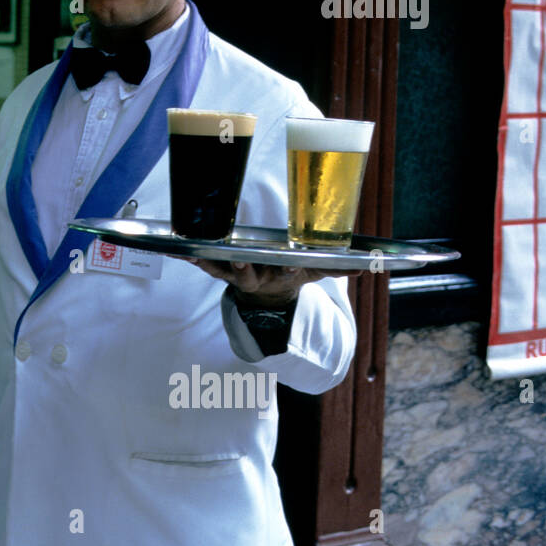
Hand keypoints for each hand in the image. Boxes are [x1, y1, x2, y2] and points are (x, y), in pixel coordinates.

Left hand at [181, 258, 361, 306]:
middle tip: (240, 259)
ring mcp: (234, 275)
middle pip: (248, 274)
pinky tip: (177, 250)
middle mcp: (256, 277)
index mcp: (279, 277)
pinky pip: (202, 263)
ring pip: (221, 270)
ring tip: (196, 253)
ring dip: (209, 262)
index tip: (289, 268)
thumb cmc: (291, 274)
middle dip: (244, 267)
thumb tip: (368, 265)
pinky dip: (188, 257)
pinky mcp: (219, 269)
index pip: (286, 275)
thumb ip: (337, 269)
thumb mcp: (313, 273)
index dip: (287, 273)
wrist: (267, 294)